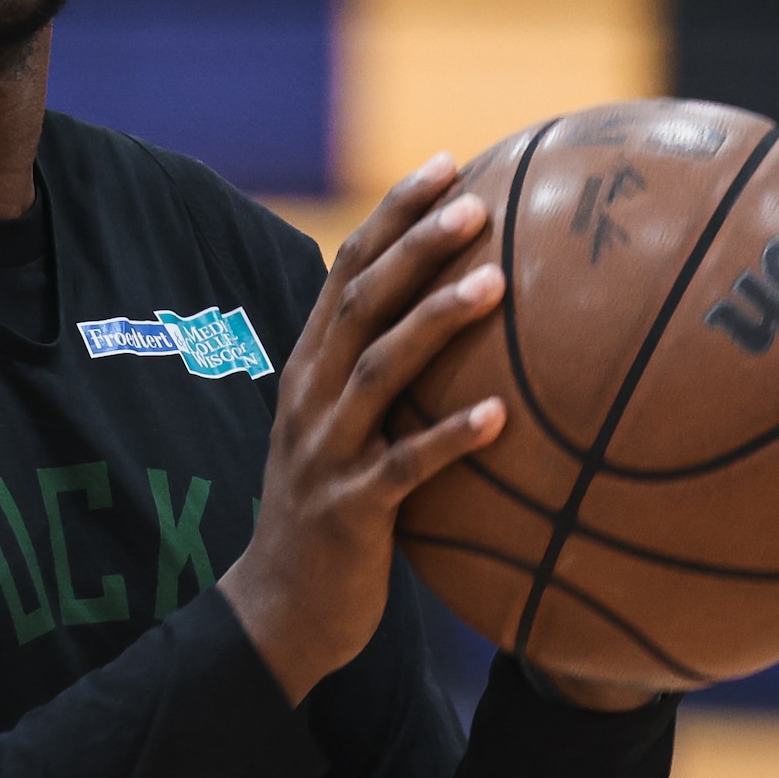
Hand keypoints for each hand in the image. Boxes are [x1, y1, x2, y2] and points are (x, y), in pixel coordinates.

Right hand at [218, 155, 510, 703]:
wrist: (278, 610)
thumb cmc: (333, 513)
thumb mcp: (346, 431)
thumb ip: (385, 379)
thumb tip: (466, 325)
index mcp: (311, 368)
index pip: (348, 270)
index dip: (393, 215)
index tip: (448, 167)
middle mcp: (310, 397)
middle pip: (361, 302)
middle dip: (416, 247)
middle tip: (476, 205)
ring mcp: (326, 451)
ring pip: (379, 370)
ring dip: (437, 323)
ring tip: (496, 284)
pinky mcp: (349, 509)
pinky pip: (404, 467)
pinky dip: (449, 438)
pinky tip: (500, 418)